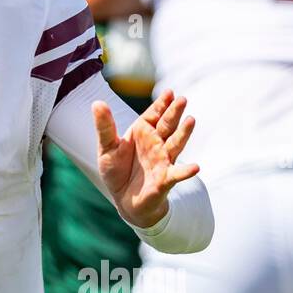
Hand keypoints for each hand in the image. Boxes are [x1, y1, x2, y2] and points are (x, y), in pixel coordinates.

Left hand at [93, 89, 199, 229]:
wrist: (124, 200)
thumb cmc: (117, 171)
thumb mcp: (107, 147)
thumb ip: (104, 126)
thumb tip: (97, 103)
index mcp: (142, 132)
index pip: (154, 114)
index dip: (161, 104)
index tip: (169, 92)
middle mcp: (156, 143)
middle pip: (167, 125)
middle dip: (174, 113)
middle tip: (182, 99)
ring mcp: (163, 160)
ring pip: (175, 144)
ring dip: (183, 133)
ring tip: (191, 120)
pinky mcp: (165, 179)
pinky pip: (177, 174)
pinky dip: (185, 171)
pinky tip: (195, 167)